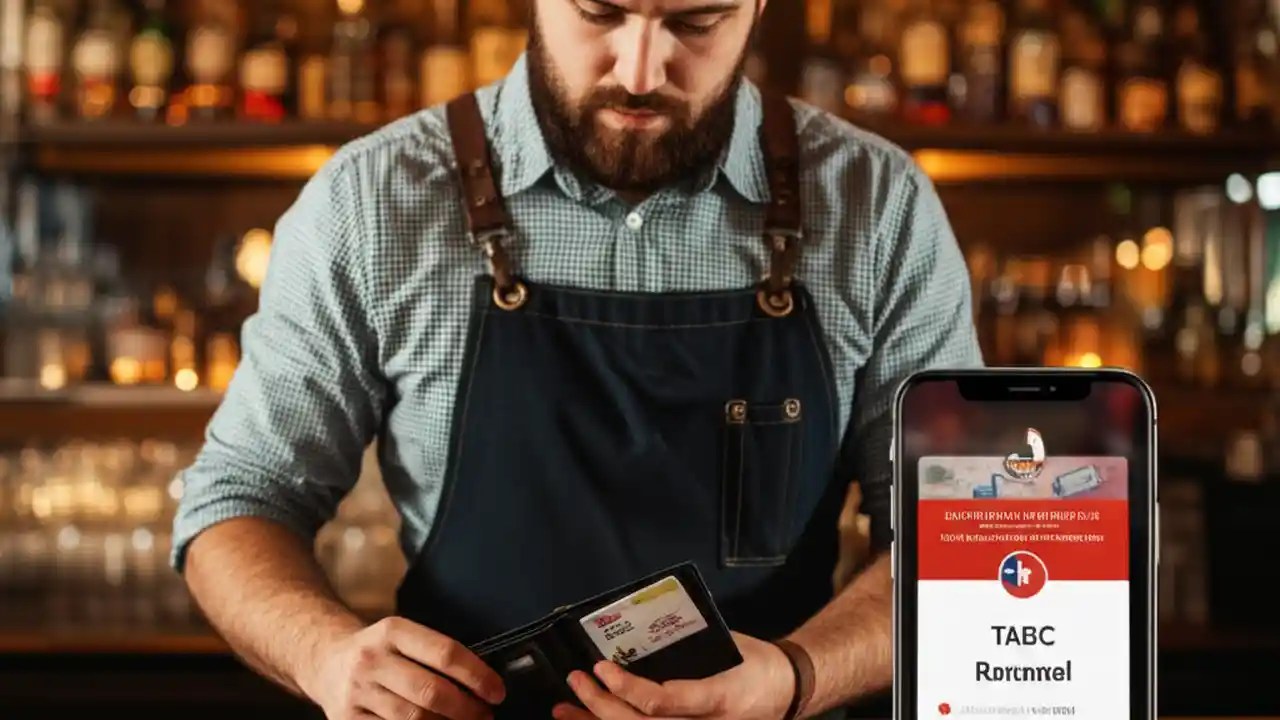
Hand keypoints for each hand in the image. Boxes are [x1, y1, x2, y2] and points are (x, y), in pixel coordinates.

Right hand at [302, 616, 506, 719]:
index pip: (445, 653)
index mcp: (393, 631)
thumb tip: (482, 683)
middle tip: (485, 716)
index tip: (497, 692)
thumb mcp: (402, 637)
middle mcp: (372, 660)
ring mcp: (357, 693)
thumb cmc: (379, 652)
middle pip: (431, 691)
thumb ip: (435, 655)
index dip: (477, 675)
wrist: (325, 661)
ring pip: (413, 719)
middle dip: (467, 709)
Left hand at [552, 632, 794, 719]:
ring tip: (565, 709)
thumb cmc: (756, 662)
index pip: (662, 703)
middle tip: (578, 680)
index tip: (603, 667)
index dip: (626, 689)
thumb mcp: (728, 646)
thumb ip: (686, 647)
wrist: (786, 691)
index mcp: (716, 699)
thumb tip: (639, 631)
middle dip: (601, 706)